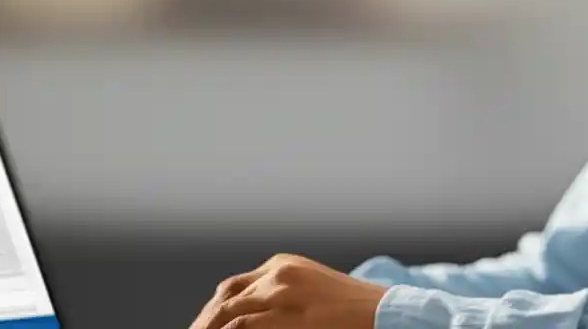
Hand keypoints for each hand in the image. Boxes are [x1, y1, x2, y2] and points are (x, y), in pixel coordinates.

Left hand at [189, 253, 386, 328]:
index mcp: (283, 265)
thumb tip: (246, 319)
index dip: (213, 311)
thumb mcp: (312, 294)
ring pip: (228, 313)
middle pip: (225, 297)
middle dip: (205, 321)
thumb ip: (282, 299)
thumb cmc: (352, 310)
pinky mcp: (287, 315)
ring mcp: (282, 293)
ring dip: (210, 328)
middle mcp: (278, 274)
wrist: (384, 313)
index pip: (233, 287)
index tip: (204, 328)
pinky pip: (242, 326)